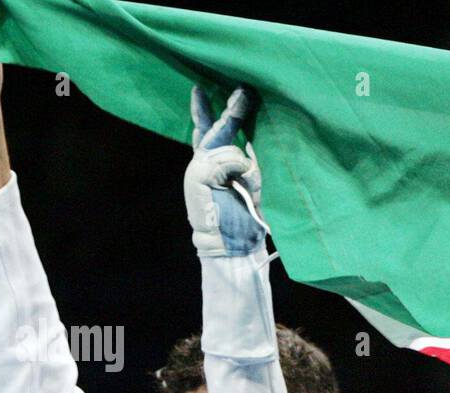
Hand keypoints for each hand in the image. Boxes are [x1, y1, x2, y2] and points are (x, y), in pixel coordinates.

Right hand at [184, 85, 267, 256]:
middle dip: (230, 112)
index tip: (200, 89)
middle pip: (215, 131)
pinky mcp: (197, 176)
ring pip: (225, 148)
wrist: (233, 246)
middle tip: (244, 91)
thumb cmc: (245, 219)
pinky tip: (239, 181)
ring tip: (248, 184)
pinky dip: (237, 168)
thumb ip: (247, 162)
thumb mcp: (252, 184)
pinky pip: (223, 160)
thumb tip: (248, 141)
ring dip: (242, 163)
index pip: (207, 131)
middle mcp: (202, 164)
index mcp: (213, 165)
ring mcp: (197, 169)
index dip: (205, 111)